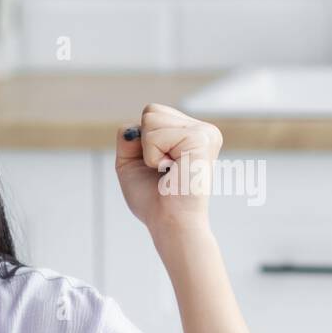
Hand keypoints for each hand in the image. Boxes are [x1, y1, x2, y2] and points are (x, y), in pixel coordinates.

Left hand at [115, 103, 222, 237]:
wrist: (169, 221)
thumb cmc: (153, 199)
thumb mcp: (130, 164)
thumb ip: (127, 139)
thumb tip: (131, 127)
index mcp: (190, 133)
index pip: (151, 113)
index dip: (141, 142)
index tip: (157, 166)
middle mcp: (202, 129)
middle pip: (151, 111)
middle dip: (144, 143)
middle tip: (163, 168)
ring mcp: (204, 132)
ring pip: (151, 119)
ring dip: (149, 151)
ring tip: (169, 170)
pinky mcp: (201, 138)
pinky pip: (155, 135)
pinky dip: (153, 157)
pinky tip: (172, 170)